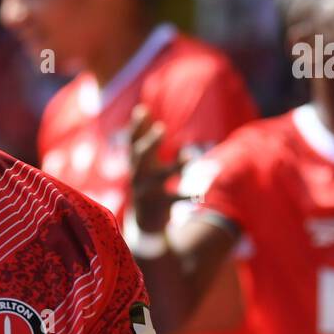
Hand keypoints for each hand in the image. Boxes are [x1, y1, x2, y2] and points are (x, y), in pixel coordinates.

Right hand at [129, 105, 184, 233]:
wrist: (144, 224)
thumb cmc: (147, 186)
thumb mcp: (146, 164)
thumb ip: (147, 141)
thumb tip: (144, 110)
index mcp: (136, 165)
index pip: (133, 142)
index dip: (136, 127)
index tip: (142, 109)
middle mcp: (139, 176)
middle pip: (141, 157)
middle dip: (150, 143)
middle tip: (162, 128)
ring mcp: (148, 192)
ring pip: (161, 177)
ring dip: (174, 167)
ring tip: (189, 157)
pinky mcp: (159, 206)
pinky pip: (174, 200)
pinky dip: (187, 196)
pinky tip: (200, 194)